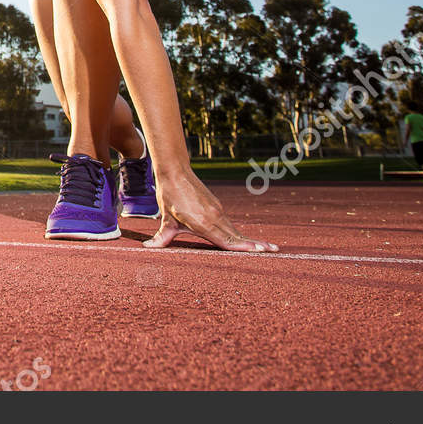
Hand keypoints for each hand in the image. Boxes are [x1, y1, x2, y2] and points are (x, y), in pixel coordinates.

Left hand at [144, 167, 277, 252]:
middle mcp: (215, 217)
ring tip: (268, 247)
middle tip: (274, 251)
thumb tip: (147, 248)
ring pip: (236, 230)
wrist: (175, 172)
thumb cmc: (170, 196)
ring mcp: (218, 211)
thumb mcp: (166, 219)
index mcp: (204, 222)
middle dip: (256, 244)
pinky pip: (230, 224)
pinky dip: (240, 233)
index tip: (260, 251)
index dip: (243, 246)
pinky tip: (248, 240)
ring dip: (251, 239)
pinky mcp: (217, 207)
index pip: (226, 239)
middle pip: (237, 235)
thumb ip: (161, 237)